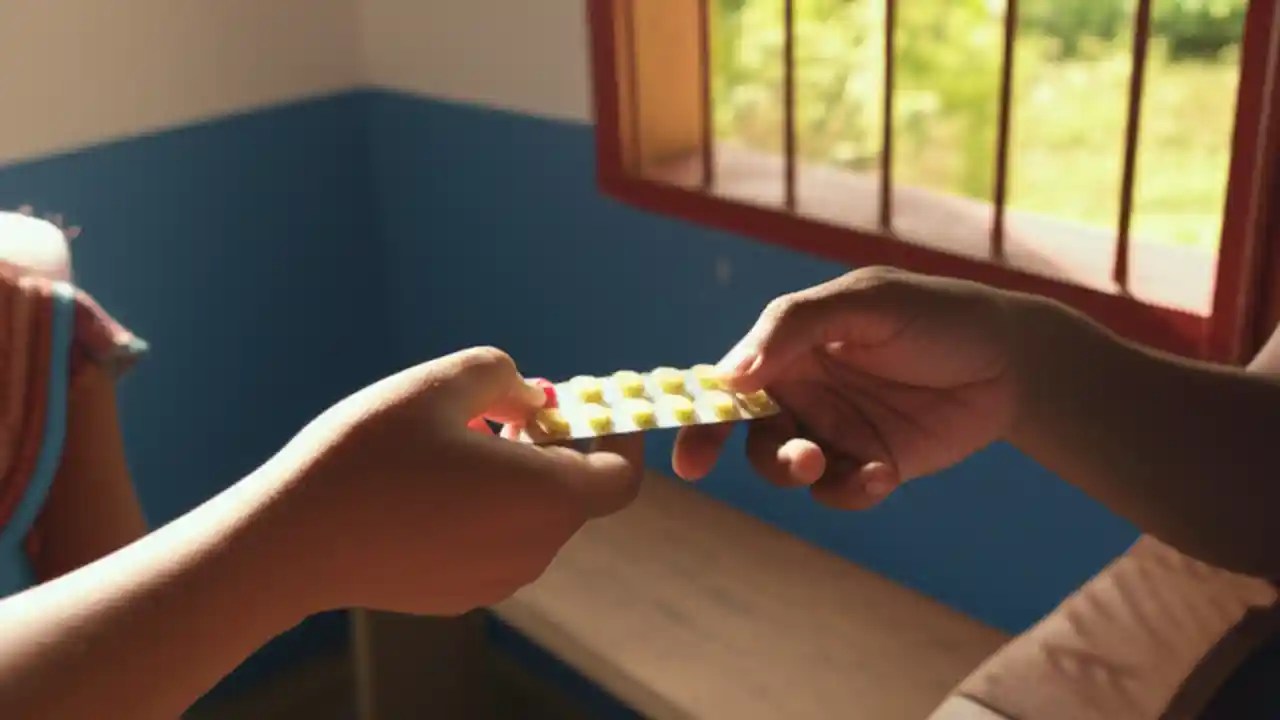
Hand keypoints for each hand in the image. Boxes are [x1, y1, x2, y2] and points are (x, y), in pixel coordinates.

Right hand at [263, 347, 642, 615]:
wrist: (290, 542)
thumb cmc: (367, 456)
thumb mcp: (440, 384)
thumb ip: (505, 376)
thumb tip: (534, 400)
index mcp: (544, 498)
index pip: (620, 477)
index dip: (615, 438)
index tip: (586, 409)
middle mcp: (532, 549)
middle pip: (573, 495)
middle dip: (553, 448)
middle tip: (507, 411)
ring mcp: (496, 580)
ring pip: (531, 518)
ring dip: (515, 477)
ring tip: (457, 443)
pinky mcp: (458, 595)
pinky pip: (495, 543)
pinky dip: (486, 509)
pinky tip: (430, 484)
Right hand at [674, 267, 1024, 509]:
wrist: (1015, 359)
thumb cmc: (936, 314)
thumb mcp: (865, 302)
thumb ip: (794, 327)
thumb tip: (730, 374)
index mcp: (790, 346)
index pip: (730, 382)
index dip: (701, 418)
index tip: (689, 459)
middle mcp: (805, 390)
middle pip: (754, 436)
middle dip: (767, 456)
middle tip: (801, 458)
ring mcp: (836, 430)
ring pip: (789, 468)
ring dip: (803, 474)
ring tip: (837, 466)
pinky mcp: (870, 464)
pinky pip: (838, 490)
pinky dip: (849, 491)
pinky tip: (883, 476)